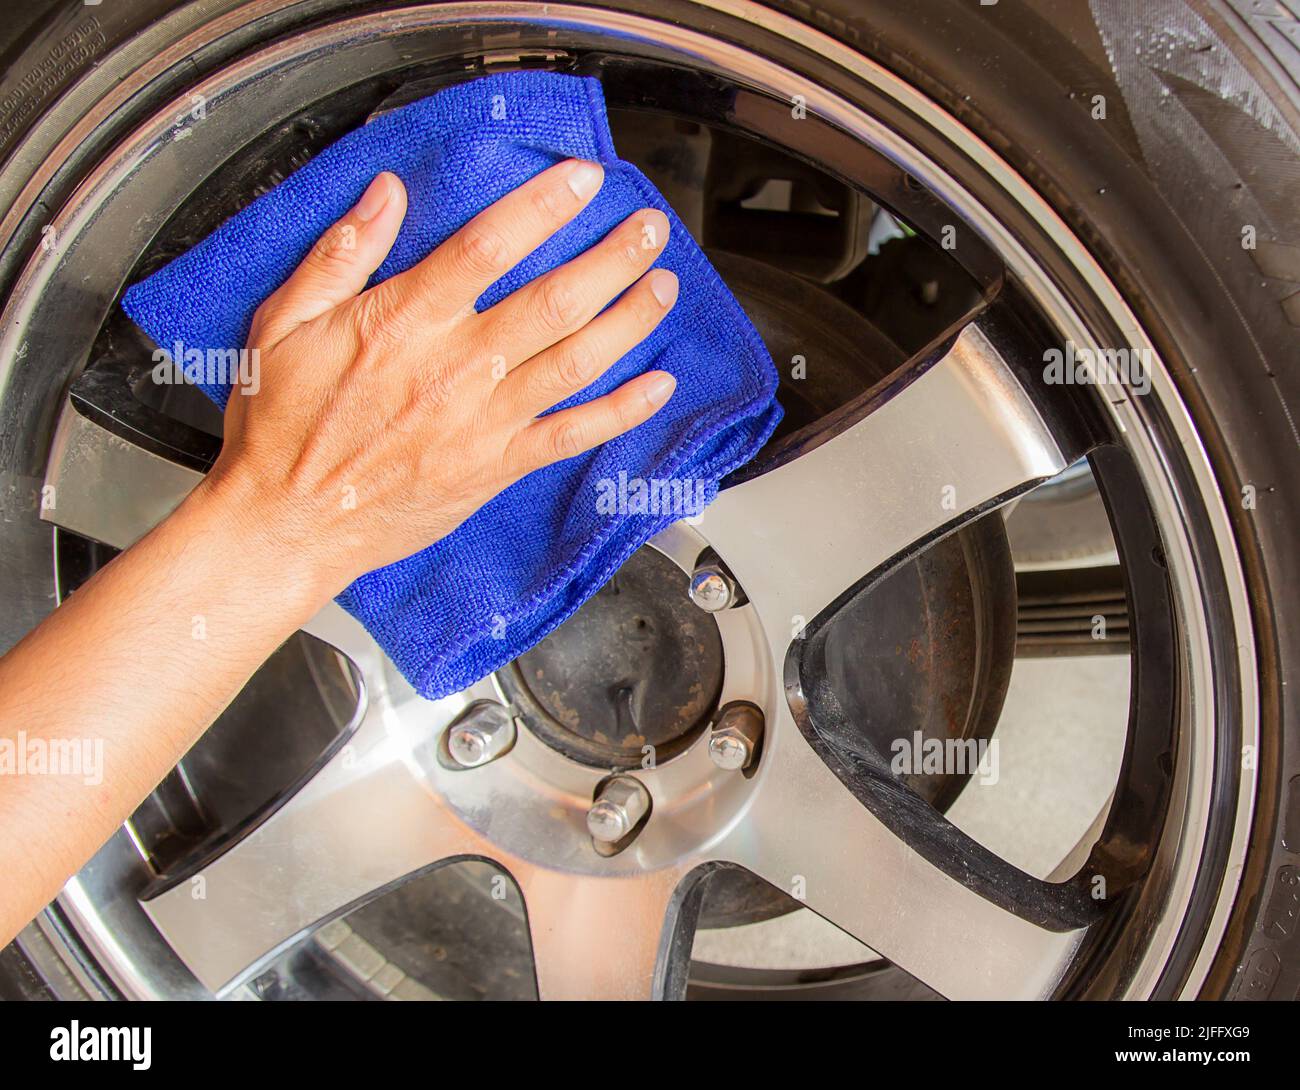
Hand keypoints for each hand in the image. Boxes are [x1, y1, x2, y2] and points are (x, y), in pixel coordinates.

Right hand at [205, 158, 678, 604]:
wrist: (289, 523)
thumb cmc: (283, 427)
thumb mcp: (284, 323)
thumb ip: (342, 254)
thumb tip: (386, 192)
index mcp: (406, 321)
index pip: (491, 245)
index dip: (545, 206)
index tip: (583, 180)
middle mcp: (457, 366)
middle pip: (555, 299)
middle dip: (612, 257)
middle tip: (648, 228)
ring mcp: (484, 421)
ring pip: (576, 360)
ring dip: (629, 320)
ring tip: (663, 286)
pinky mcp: (496, 467)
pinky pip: (572, 434)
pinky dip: (622, 411)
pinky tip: (658, 387)